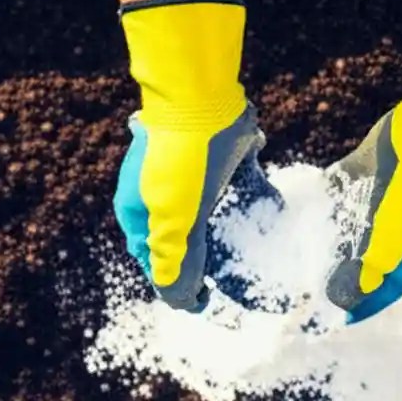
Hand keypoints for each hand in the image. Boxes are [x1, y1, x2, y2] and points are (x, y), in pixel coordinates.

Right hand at [114, 105, 265, 310]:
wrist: (201, 99)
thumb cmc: (180, 164)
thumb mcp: (172, 222)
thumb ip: (175, 262)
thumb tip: (178, 298)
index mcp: (138, 212)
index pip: (154, 260)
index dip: (176, 284)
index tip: (204, 301)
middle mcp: (158, 193)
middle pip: (178, 238)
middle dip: (196, 260)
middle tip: (222, 281)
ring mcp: (188, 172)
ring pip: (204, 214)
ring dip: (218, 233)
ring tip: (241, 252)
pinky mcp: (219, 157)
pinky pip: (232, 184)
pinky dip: (245, 199)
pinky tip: (263, 211)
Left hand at [326, 41, 401, 322]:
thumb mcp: (396, 242)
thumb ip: (373, 271)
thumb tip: (349, 300)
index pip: (385, 287)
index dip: (364, 303)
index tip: (339, 317)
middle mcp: (400, 228)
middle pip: (368, 256)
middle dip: (345, 272)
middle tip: (315, 283)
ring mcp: (385, 197)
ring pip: (353, 222)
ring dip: (333, 235)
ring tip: (305, 249)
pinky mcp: (369, 167)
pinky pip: (343, 186)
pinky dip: (328, 196)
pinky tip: (306, 204)